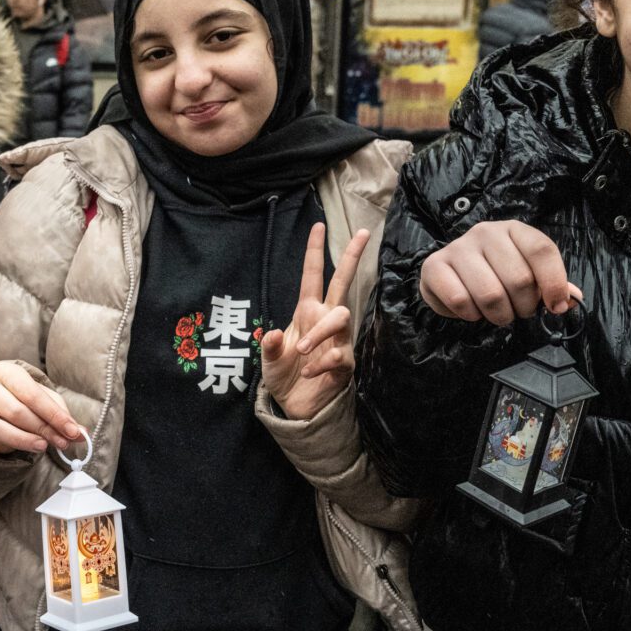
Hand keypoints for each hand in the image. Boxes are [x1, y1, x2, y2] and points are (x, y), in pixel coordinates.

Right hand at [0, 361, 81, 454]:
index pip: (32, 394)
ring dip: (21, 441)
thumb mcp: (41, 397)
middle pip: (15, 412)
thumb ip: (60, 413)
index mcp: (6, 372)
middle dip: (42, 430)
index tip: (73, 432)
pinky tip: (4, 448)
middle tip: (61, 443)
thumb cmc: (20, 396)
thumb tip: (81, 434)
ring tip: (41, 446)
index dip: (54, 415)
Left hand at [261, 223, 370, 420]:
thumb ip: (270, 347)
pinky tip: (308, 372)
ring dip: (320, 331)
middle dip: (352, 257)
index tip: (318, 225)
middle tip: (362, 233)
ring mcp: (338, 339)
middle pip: (343, 282)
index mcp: (306, 311)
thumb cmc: (284, 375)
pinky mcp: (345, 363)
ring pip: (341, 317)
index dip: (315, 251)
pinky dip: (321, 363)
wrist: (296, 406)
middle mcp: (325, 319)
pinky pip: (340, 354)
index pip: (313, 275)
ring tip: (303, 350)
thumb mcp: (269, 359)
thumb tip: (273, 334)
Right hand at [420, 220, 581, 324]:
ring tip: (496, 313)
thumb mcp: (528, 273)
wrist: (450, 271)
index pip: (542, 250)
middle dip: (523, 307)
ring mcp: (457, 248)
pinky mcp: (434, 267)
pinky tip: (471, 310)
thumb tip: (573, 298)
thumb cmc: (495, 272)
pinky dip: (470, 315)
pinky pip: (459, 301)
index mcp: (514, 229)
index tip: (557, 306)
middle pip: (519, 279)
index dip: (554, 283)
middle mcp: (485, 232)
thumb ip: (551, 284)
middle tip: (518, 311)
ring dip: (498, 315)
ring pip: (490, 294)